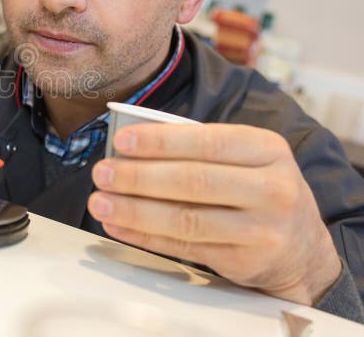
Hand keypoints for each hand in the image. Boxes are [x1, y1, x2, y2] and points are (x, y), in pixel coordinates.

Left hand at [88, 123, 341, 304]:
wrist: (301, 247)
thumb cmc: (258, 190)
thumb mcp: (246, 157)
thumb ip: (198, 148)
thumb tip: (130, 146)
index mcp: (268, 149)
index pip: (207, 141)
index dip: (160, 142)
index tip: (121, 141)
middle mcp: (272, 188)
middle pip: (193, 181)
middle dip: (138, 177)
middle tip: (103, 173)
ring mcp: (262, 229)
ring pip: (186, 219)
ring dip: (134, 211)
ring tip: (101, 203)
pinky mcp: (246, 261)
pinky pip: (185, 247)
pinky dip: (145, 237)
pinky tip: (120, 227)